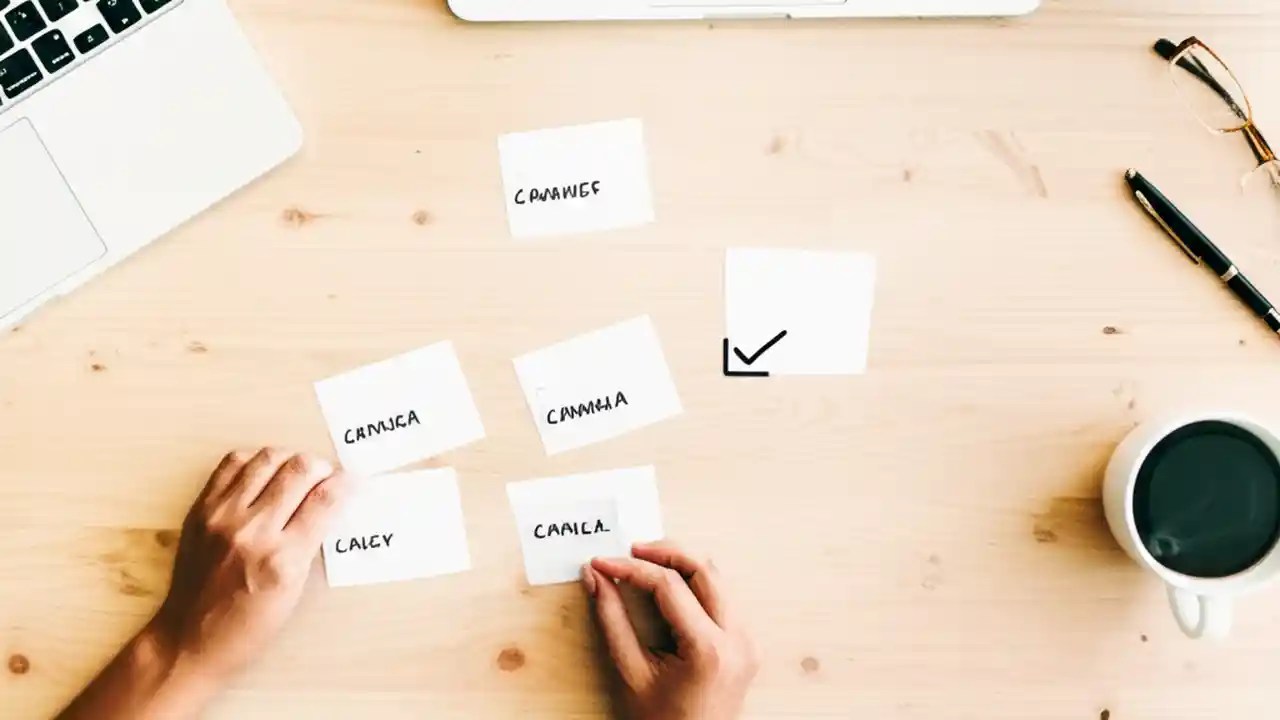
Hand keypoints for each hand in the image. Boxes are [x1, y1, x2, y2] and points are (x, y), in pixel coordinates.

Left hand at [150, 448, 351, 681]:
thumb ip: (310, 542)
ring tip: (297, 471)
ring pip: (268, 458)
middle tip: (325, 476)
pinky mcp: (201, 509)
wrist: (189, 639)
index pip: (325, 501)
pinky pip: (233, 463)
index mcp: (282, 559)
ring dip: (291, 458)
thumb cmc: (247, 625)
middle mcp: (252, 531)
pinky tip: (265, 471)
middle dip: (321, 467)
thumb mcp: (294, 590)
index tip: (352, 481)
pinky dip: (255, 460)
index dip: (346, 484)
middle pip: (299, 470)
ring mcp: (222, 516)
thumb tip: (329, 502)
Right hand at [582, 542, 759, 719]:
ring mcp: (748, 641)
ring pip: (718, 578)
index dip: (631, 568)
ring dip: (682, 565)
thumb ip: (612, 620)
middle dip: (664, 553)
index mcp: (709, 650)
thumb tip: (597, 578)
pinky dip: (696, 584)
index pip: (669, 587)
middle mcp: (738, 640)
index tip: (604, 563)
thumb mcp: (631, 673)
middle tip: (630, 551)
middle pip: (704, 569)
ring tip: (646, 565)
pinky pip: (724, 598)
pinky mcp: (748, 643)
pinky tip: (670, 586)